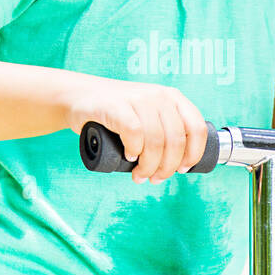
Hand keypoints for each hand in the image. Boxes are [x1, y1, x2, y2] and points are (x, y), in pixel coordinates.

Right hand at [62, 75, 208, 183]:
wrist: (78, 96)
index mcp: (172, 97)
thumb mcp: (148, 114)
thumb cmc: (116, 113)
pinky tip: (129, 156)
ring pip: (156, 141)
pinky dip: (134, 150)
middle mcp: (158, 95)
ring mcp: (137, 98)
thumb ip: (165, 129)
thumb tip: (180, 164)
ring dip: (149, 166)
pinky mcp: (116, 106)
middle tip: (155, 179)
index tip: (183, 170)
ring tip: (140, 175)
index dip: (193, 153)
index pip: (197, 128)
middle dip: (167, 167)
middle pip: (175, 140)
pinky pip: (134, 133)